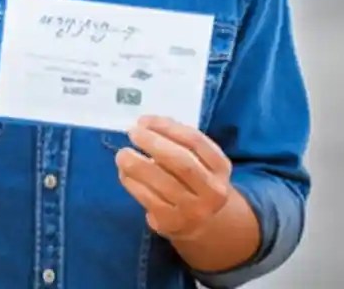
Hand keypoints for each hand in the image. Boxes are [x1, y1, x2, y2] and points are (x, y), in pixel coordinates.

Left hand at [116, 115, 232, 240]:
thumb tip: (146, 123)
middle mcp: (213, 190)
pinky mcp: (171, 222)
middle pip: (182, 162)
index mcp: (221, 168)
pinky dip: (131, 181)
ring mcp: (193, 210)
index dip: (167, 127)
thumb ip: (176, 139)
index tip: (144, 121)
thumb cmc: (191, 180)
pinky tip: (124, 172)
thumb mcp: (196, 159)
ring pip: (162, 182)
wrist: (200, 222)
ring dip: (136, 163)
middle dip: (153, 144)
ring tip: (123, 154)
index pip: (195, 141)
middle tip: (133, 134)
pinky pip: (147, 198)